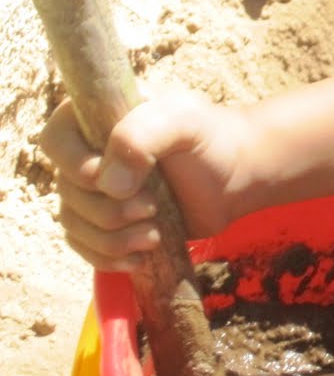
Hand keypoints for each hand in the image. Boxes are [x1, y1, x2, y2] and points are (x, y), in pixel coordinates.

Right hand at [39, 88, 254, 268]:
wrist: (236, 176)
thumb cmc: (210, 140)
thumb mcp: (182, 120)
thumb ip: (141, 135)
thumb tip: (108, 185)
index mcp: (95, 117)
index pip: (56, 141)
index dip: (75, 166)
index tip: (109, 179)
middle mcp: (87, 153)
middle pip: (66, 192)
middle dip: (108, 210)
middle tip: (151, 208)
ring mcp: (95, 191)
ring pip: (74, 224)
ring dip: (111, 239)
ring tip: (154, 235)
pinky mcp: (109, 223)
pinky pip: (86, 247)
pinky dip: (109, 258)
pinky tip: (141, 256)